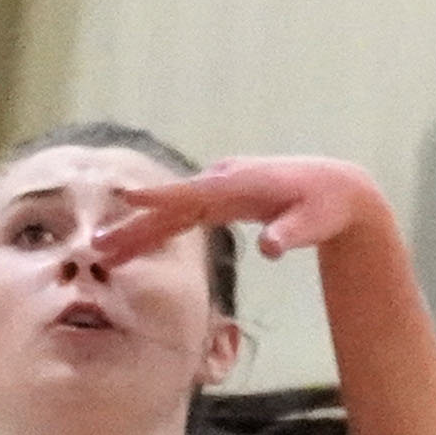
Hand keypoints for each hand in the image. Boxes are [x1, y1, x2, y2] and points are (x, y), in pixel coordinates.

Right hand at [99, 157, 384, 268]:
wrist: (338, 187)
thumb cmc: (327, 206)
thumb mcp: (314, 222)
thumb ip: (290, 233)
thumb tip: (271, 247)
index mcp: (239, 184)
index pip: (193, 194)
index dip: (160, 199)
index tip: (126, 198)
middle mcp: (222, 181)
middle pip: (171, 207)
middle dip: (134, 226)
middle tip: (98, 247)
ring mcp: (218, 188)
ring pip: (170, 213)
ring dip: (137, 232)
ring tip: (103, 253)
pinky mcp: (219, 198)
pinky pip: (180, 215)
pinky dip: (156, 229)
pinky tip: (132, 244)